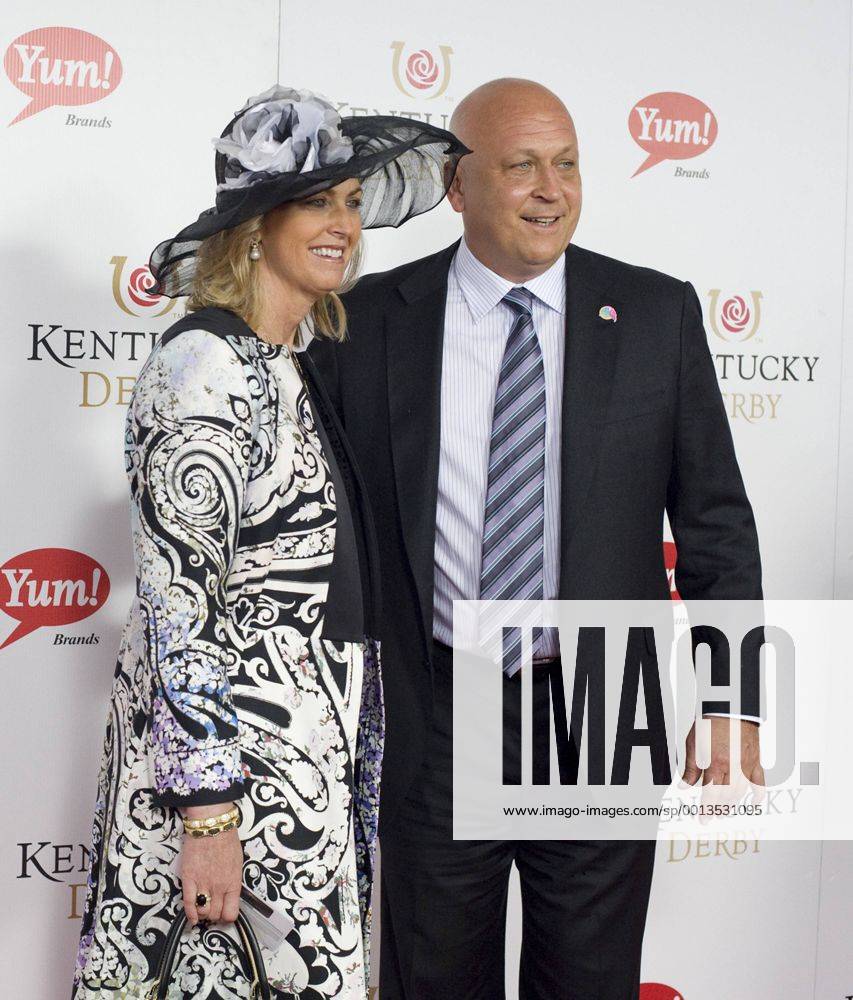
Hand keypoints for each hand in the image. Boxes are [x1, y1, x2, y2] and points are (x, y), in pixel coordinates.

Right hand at [179, 804, 242, 925]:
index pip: (231, 913)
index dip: (227, 916)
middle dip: (214, 914)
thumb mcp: (237, 863)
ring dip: (203, 913)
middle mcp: (219, 887)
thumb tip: (229, 896)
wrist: (211, 826)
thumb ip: (233, 882)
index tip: (224, 913)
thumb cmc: (226, 840)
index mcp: (233, 883)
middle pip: (215, 914)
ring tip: (203, 908)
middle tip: (213, 908)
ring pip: (202, 911)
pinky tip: (192, 917)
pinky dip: (190, 914)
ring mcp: (203, 883)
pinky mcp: (189, 878)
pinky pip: (188, 903)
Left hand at [681, 718, 764, 821]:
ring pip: (740, 792)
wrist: (730, 707)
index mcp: (714, 763)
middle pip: (725, 796)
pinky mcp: (756, 761)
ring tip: (725, 812)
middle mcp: (732, 767)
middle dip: (717, 809)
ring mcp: (746, 765)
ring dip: (732, 805)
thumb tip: (684, 785)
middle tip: (712, 817)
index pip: (709, 793)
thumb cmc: (711, 721)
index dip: (706, 808)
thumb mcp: (693, 743)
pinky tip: (753, 802)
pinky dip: (757, 794)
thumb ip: (691, 767)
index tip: (703, 817)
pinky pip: (760, 782)